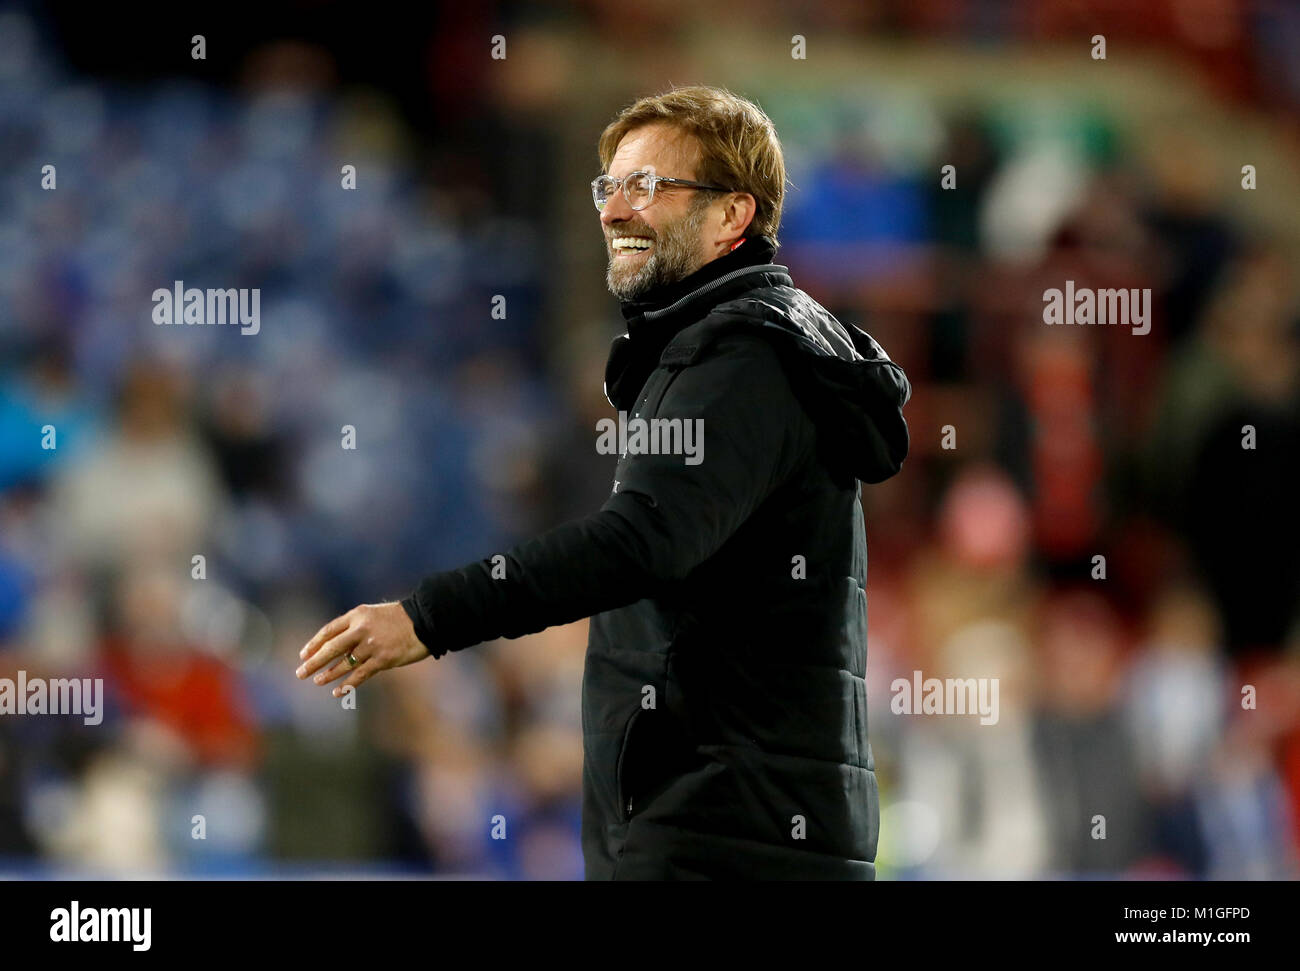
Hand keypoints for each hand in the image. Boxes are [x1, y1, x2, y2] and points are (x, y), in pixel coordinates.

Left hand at [296, 602, 427, 697]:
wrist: (425, 620)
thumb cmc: (400, 618)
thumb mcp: (374, 614)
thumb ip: (356, 626)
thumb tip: (336, 644)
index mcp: (357, 615)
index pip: (329, 631)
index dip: (314, 644)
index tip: (303, 655)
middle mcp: (361, 629)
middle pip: (331, 648)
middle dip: (314, 662)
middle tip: (300, 673)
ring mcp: (372, 645)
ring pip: (344, 663)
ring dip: (328, 673)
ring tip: (317, 681)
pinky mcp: (383, 659)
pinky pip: (360, 675)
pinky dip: (347, 685)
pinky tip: (338, 692)